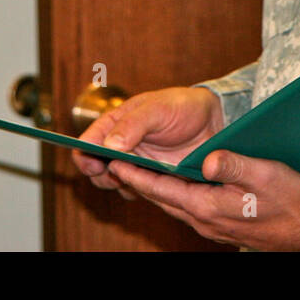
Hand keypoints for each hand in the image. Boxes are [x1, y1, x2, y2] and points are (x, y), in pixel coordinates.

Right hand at [72, 87, 223, 192]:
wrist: (214, 122)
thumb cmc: (183, 107)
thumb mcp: (158, 108)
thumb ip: (133, 124)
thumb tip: (109, 146)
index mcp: (116, 122)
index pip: (89, 141)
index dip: (85, 155)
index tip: (93, 164)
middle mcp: (121, 145)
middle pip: (96, 166)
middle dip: (101, 175)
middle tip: (118, 175)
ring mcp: (136, 163)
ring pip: (114, 181)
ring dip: (120, 185)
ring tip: (137, 179)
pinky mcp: (151, 179)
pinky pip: (136, 191)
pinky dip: (138, 192)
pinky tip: (153, 186)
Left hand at [109, 150, 299, 250]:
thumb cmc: (290, 197)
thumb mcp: (264, 174)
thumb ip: (234, 165)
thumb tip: (206, 159)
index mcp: (209, 206)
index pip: (163, 189)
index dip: (138, 175)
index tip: (114, 164)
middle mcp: (205, 220)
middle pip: (162, 199)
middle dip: (138, 183)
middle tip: (114, 166)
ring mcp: (213, 226)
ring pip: (174, 205)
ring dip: (154, 190)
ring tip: (136, 173)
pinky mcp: (222, 225)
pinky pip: (188, 209)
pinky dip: (173, 195)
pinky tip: (173, 185)